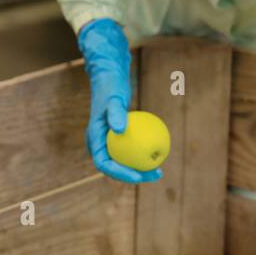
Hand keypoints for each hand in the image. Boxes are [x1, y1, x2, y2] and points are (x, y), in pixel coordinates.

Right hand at [77, 18, 161, 183]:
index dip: (121, 174)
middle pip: (116, 168)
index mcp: (93, 140)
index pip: (104, 164)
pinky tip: (161, 153)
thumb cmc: (110, 87)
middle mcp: (100, 145)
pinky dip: (144, 153)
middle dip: (135, 176)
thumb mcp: (114, 98)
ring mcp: (109, 142)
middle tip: (156, 174)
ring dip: (141, 168)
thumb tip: (121, 130)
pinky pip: (132, 150)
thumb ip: (116, 113)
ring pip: (125, 161)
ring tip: (160, 169)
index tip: (138, 175)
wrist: (109, 78)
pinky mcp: (119, 137)